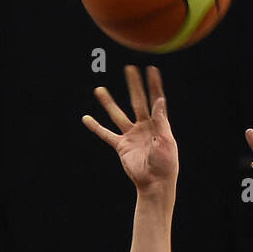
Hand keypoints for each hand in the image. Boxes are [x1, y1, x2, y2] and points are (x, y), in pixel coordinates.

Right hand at [84, 65, 178, 193]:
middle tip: (129, 68)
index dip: (153, 85)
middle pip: (137, 101)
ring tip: (99, 89)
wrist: (154, 183)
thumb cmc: (165, 164)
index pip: (155, 100)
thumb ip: (161, 120)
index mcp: (158, 124)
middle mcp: (144, 127)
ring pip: (117, 115)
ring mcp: (131, 135)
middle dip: (134, 85)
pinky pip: (106, 135)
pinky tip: (86, 118)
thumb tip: (159, 99)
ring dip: (108, 102)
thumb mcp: (166, 140)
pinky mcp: (121, 146)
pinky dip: (95, 127)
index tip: (151, 69)